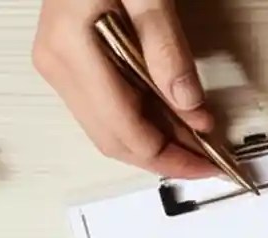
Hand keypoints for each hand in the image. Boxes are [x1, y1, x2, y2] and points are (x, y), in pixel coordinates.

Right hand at [33, 0, 218, 178]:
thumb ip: (166, 46)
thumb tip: (188, 103)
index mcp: (72, 50)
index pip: (126, 131)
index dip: (171, 155)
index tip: (209, 162)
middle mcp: (58, 65)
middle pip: (115, 140)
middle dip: (165, 157)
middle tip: (209, 160)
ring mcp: (60, 65)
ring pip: (110, 130)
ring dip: (156, 142)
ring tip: (198, 141)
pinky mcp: (70, 61)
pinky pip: (107, 107)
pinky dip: (143, 119)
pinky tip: (174, 117)